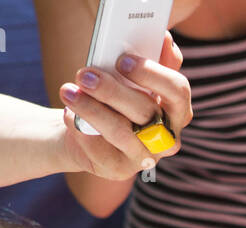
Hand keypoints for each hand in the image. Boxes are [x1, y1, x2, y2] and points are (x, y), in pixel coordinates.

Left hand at [58, 32, 192, 179]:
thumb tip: (165, 39)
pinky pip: (99, 150)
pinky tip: (69, 115)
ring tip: (67, 92)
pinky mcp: (119, 170)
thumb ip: (153, 59)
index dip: (152, 74)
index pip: (178, 91)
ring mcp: (144, 157)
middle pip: (146, 111)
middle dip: (112, 90)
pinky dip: (80, 129)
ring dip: (90, 108)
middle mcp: (167, 137)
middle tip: (85, 75)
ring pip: (120, 132)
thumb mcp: (133, 78)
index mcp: (177, 110)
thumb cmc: (116, 98)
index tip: (123, 60)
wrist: (88, 129)